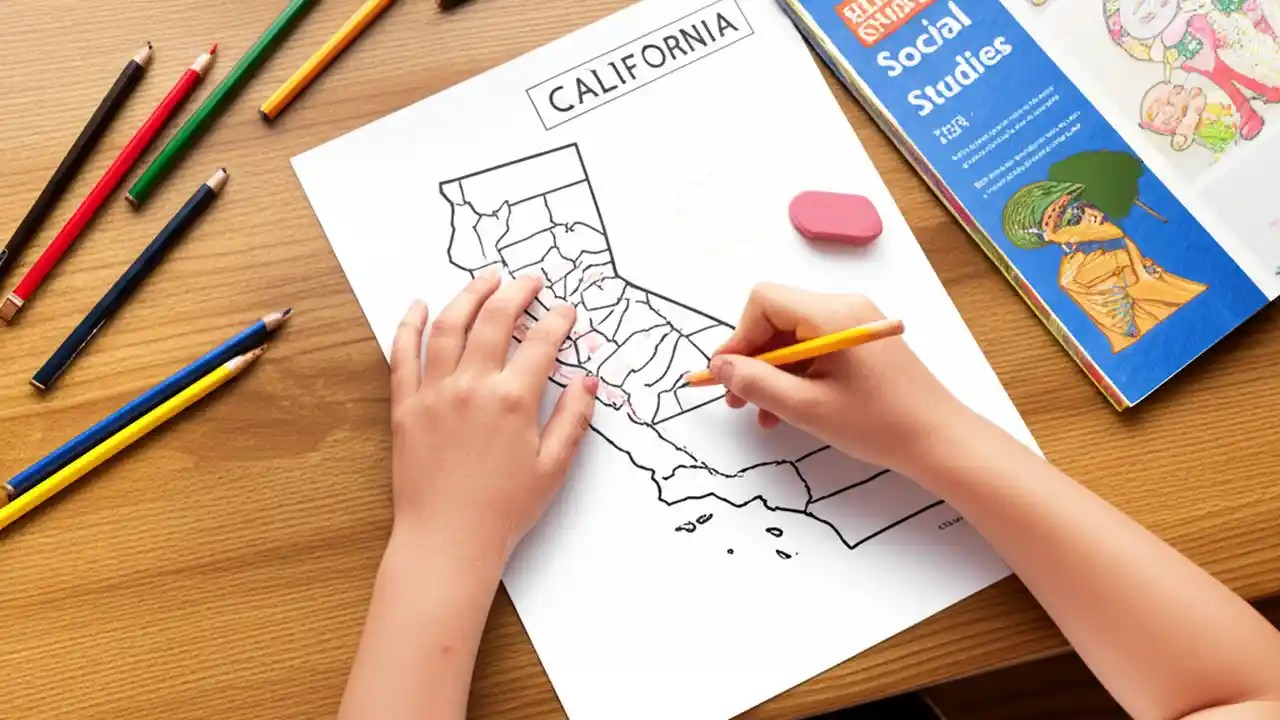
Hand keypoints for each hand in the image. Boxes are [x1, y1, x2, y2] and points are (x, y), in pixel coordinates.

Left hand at [388, 272, 597, 562]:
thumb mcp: (553, 468)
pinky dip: (409, 325)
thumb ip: (573, 420)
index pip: (540, 344)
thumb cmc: (503, 510)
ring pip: (449, 326)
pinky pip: (403, 356)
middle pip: (494, 320)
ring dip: (468, 295)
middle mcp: (472, 387)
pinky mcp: (406, 407)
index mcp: (513, 401)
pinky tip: (419, 306)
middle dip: (516, 293)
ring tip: (485, 279)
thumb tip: (588, 383)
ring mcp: (435, 393)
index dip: (557, 320)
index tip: (566, 310)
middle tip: (529, 281)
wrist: (447, 540)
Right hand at [711, 283, 970, 474]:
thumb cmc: (879, 424)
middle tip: (735, 399)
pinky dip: (795, 373)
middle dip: (752, 357)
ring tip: (761, 412)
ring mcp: (855, 322)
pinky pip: (815, 346)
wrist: (940, 440)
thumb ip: (757, 383)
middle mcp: (844, 307)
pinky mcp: (862, 341)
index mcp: (832, 314)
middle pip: (777, 316)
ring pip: (793, 335)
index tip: (726, 375)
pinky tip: (787, 408)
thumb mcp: (807, 407)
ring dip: (772, 371)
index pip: (764, 301)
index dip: (739, 337)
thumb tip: (720, 367)